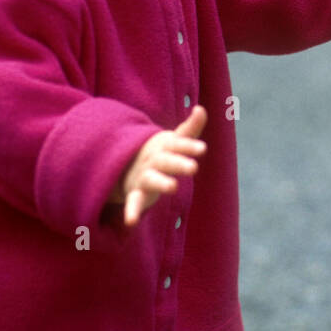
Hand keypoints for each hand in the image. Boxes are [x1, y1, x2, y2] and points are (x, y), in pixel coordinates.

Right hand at [110, 106, 207, 226]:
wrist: (127, 161)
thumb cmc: (160, 151)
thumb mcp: (175, 139)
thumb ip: (191, 127)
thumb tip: (201, 108)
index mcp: (164, 146)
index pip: (179, 144)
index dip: (190, 146)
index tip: (203, 149)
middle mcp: (154, 159)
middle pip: (167, 161)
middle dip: (179, 163)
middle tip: (194, 168)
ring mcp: (143, 175)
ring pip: (152, 179)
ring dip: (161, 183)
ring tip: (173, 188)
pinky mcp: (136, 191)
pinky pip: (133, 201)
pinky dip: (131, 211)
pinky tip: (131, 222)